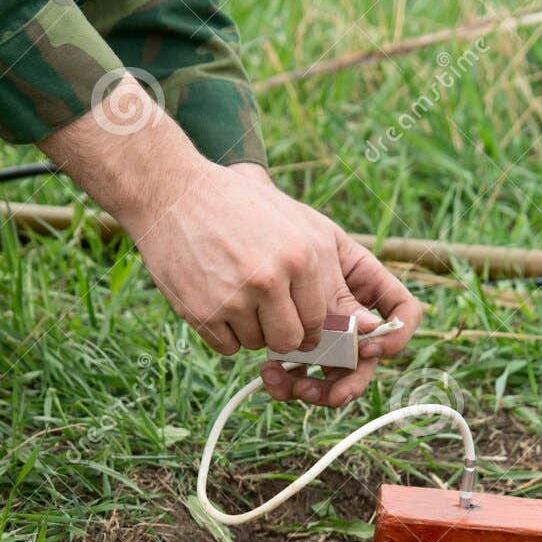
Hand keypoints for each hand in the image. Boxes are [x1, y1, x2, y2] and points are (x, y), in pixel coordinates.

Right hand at [40, 79, 420, 405]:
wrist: (172, 192)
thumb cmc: (241, 207)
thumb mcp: (296, 225)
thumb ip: (332, 274)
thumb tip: (369, 324)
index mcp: (304, 253)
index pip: (322, 320)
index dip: (310, 323)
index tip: (296, 313)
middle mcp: (273, 277)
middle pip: (293, 340)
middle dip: (282, 331)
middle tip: (264, 305)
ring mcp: (236, 297)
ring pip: (259, 346)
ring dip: (250, 329)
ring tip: (235, 289)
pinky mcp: (204, 312)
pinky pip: (228, 348)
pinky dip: (223, 332)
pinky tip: (214, 295)